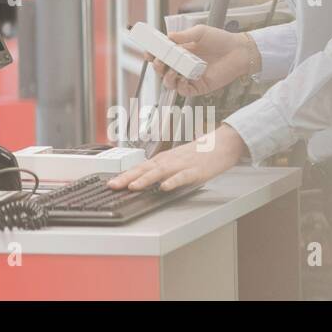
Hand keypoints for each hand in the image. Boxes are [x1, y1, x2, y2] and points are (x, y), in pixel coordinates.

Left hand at [107, 125, 247, 191]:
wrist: (220, 144)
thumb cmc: (198, 154)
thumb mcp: (175, 161)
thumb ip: (161, 170)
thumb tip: (143, 179)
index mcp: (163, 159)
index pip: (139, 167)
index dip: (124, 175)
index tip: (110, 183)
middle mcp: (169, 160)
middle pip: (145, 169)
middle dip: (127, 178)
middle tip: (113, 185)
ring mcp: (182, 165)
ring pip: (160, 172)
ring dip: (145, 179)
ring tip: (133, 187)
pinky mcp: (195, 171)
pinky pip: (182, 177)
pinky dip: (173, 182)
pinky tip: (164, 187)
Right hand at [148, 24, 253, 97]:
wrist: (239, 51)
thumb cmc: (221, 40)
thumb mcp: (200, 32)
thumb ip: (183, 35)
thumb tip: (168, 37)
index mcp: (181, 51)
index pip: (162, 55)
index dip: (153, 55)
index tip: (148, 53)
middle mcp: (183, 65)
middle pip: (162, 70)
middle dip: (157, 67)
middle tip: (158, 61)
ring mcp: (190, 77)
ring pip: (170, 83)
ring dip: (166, 78)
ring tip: (172, 71)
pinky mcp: (200, 87)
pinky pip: (184, 91)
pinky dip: (180, 87)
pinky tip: (182, 79)